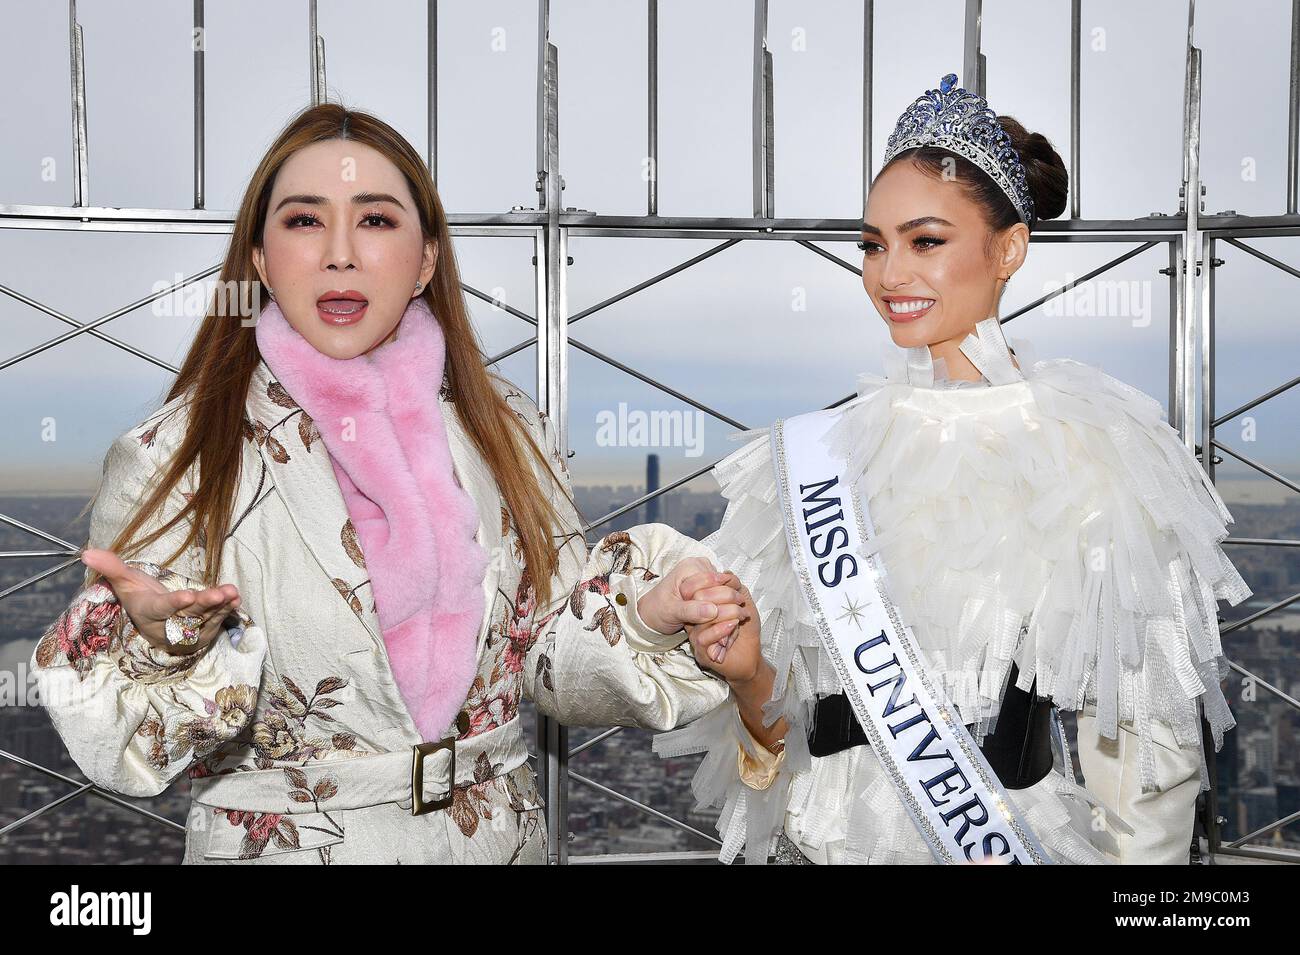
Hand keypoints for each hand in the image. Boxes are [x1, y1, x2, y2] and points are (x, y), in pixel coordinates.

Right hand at [79, 548, 241, 655]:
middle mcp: (169, 626)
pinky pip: (217, 621)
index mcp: (149, 612)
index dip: (173, 604)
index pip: (161, 609)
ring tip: (232, 592)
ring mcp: (188, 632)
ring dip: (221, 606)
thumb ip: (111, 567)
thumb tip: (85, 553)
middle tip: (219, 593)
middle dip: (204, 604)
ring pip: (206, 618)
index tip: (186, 596)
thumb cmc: (141, 596)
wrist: (158, 625)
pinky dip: (227, 610)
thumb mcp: (126, 582)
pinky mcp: (203, 634)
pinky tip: (236, 599)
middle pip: (188, 614)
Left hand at [634, 556, 735, 636]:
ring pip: (726, 590)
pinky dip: (726, 606)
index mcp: (688, 568)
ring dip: (730, 606)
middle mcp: (699, 566)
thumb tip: (713, 611)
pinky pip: (724, 594)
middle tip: (739, 620)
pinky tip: (728, 619)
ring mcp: (706, 574)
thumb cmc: (657, 611)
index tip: (729, 618)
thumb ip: (691, 611)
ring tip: (735, 621)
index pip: (713, 581)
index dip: (721, 600)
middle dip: (728, 604)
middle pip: (722, 584)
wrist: (652, 614)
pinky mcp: (709, 584)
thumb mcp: (671, 612)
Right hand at [683, 572, 762, 684]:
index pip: (696, 587)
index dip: (715, 583)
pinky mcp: (701, 652)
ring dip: (726, 614)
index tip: (736, 587)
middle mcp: (694, 620)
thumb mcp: (743, 602)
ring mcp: (695, 636)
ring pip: (702, 619)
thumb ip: (735, 586)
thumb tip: (725, 574)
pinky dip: (720, 629)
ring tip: (740, 617)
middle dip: (723, 597)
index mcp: (701, 606)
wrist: (752, 655)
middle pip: (697, 600)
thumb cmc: (745, 629)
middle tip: (740, 603)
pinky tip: (733, 626)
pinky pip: (703, 638)